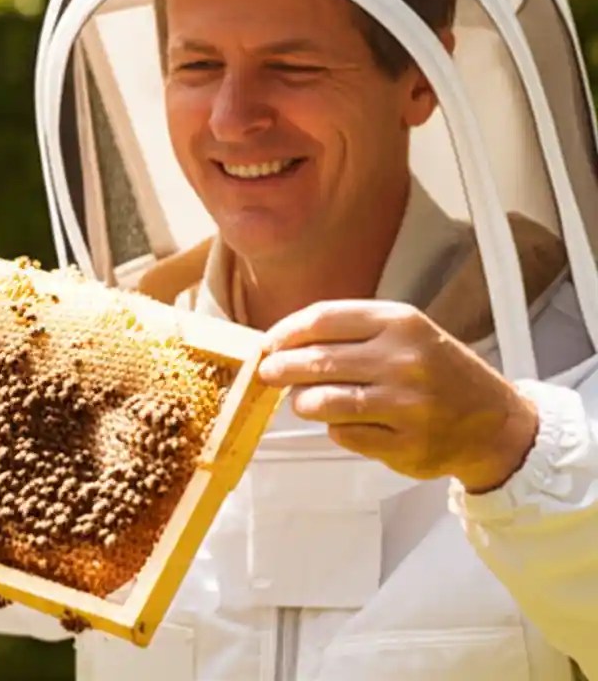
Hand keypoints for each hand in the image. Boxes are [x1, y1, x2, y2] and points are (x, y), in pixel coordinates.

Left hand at [256, 300, 538, 493]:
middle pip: (315, 361)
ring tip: (304, 401)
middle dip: (281, 369)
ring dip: (303, 403)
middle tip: (269, 374)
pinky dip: (336, 429)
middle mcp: (403, 360)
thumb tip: (283, 344)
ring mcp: (404, 404)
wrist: (494, 421)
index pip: (322, 320)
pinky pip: (343, 434)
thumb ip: (349, 333)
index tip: (269, 344)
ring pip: (322, 402)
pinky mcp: (403, 443)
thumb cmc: (438, 372)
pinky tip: (348, 423)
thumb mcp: (404, 334)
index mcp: (400, 323)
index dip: (285, 332)